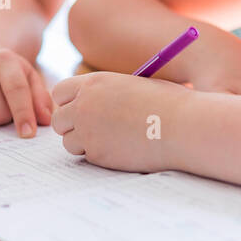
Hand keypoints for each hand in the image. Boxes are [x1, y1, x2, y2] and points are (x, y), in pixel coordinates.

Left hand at [51, 71, 194, 172]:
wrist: (181, 126)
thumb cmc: (167, 103)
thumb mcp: (133, 86)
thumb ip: (108, 93)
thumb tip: (94, 102)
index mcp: (94, 83)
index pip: (60, 92)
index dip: (69, 102)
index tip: (82, 108)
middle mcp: (84, 106)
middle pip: (58, 120)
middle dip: (71, 126)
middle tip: (92, 129)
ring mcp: (88, 132)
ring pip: (69, 142)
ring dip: (84, 143)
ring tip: (112, 139)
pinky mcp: (97, 154)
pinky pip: (87, 157)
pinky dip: (100, 155)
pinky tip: (122, 149)